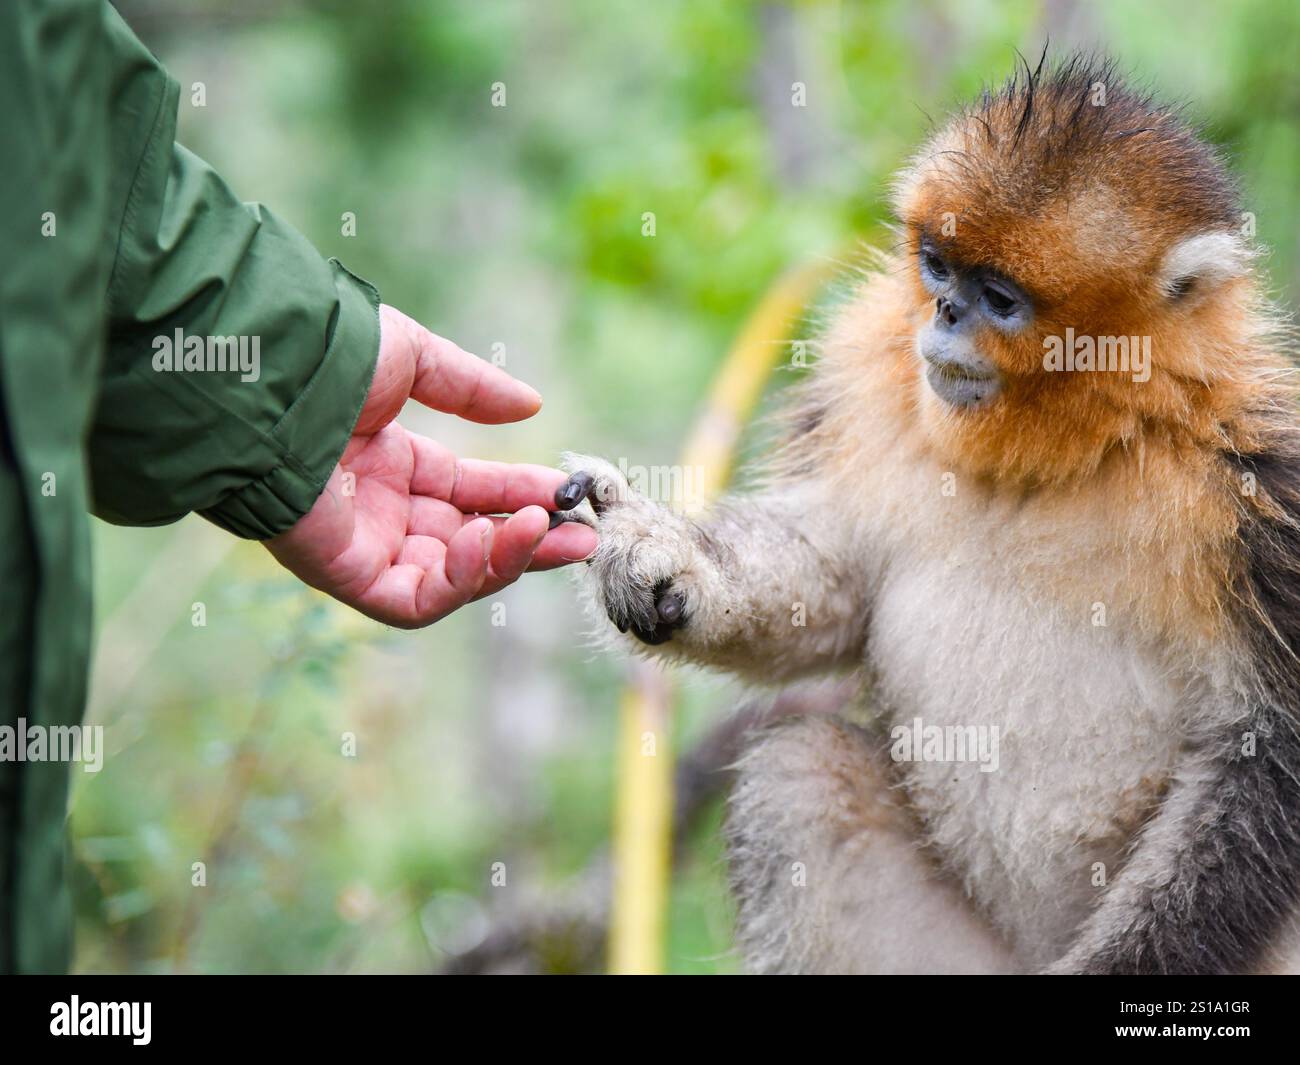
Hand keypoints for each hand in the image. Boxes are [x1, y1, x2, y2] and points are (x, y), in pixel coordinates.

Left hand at [266, 305, 596, 626]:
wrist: (268, 371)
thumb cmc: (328, 354)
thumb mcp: (413, 360)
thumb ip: (470, 389)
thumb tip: (532, 403)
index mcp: (388, 462)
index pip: (468, 493)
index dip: (520, 495)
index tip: (569, 495)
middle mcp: (376, 509)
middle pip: (467, 542)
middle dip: (528, 541)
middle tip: (582, 536)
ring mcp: (360, 544)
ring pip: (448, 578)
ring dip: (504, 560)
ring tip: (548, 533)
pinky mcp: (342, 573)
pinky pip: (412, 598)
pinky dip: (458, 581)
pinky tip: (488, 543)